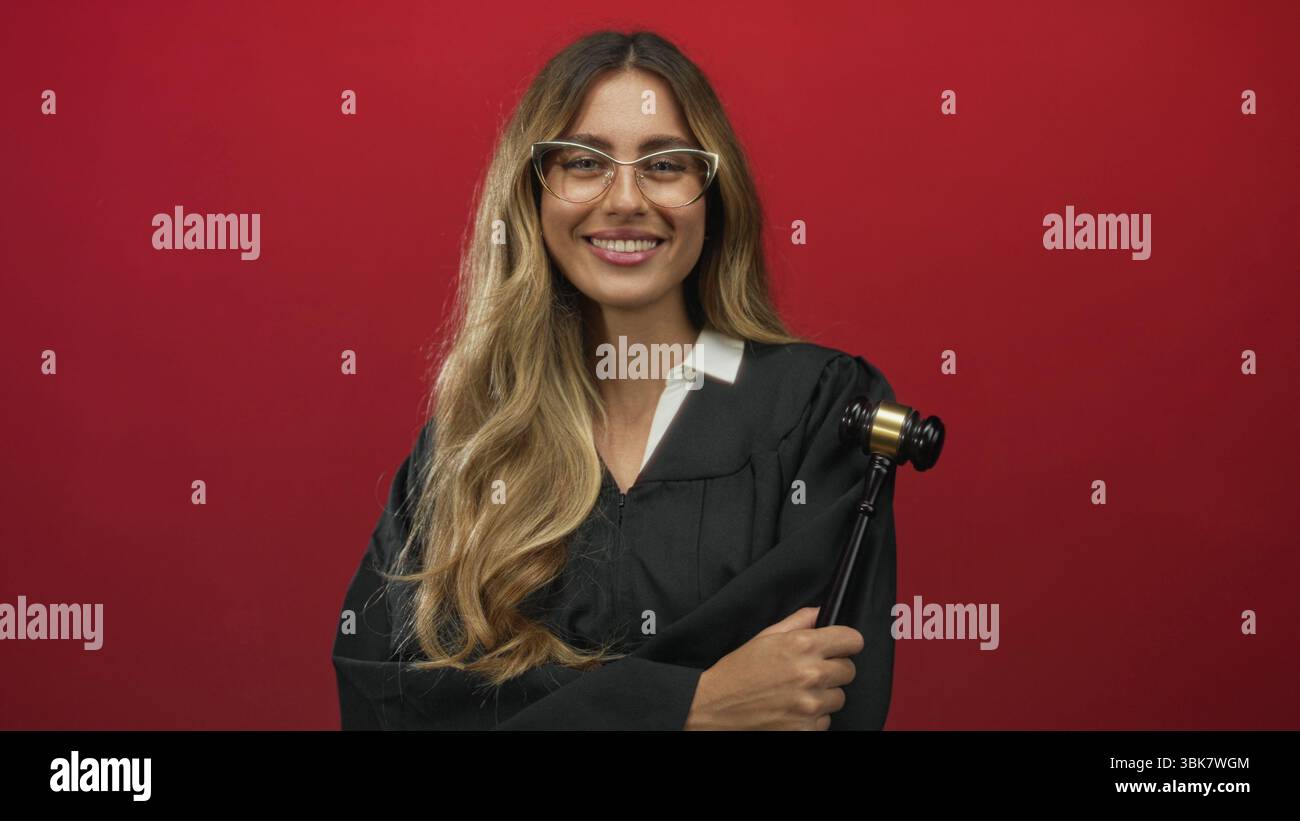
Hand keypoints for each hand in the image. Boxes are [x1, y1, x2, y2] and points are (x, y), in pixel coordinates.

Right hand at [684, 606, 862, 729]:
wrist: (714, 706)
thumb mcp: (765, 636)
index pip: (852, 640)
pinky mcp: (805, 729)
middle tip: (811, 671)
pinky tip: (791, 709)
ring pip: (839, 697)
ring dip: (823, 695)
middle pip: (849, 670)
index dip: (846, 642)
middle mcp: (810, 674)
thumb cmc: (737, 671)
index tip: (840, 646)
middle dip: (833, 669)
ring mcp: (809, 705)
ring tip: (797, 692)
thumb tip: (821, 612)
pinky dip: (812, 717)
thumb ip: (799, 621)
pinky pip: (825, 721)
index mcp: (801, 646)